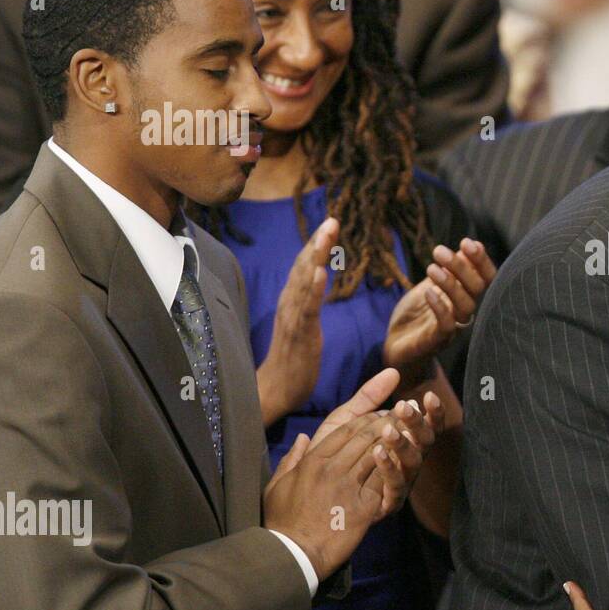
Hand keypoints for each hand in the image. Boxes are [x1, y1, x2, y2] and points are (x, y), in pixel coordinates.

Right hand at [256, 216, 336, 425]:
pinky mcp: (300, 334)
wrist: (276, 390)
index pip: (304, 267)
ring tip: (327, 234)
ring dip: (316, 256)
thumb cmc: (292, 360)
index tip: (330, 223)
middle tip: (332, 219)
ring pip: (304, 281)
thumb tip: (314, 283)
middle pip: (303, 266)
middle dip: (318, 242)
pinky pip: (307, 309)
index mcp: (292, 301)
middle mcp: (289, 304)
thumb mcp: (303, 325)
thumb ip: (307, 303)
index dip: (316, 245)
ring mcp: (293, 318)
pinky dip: (313, 289)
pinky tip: (320, 272)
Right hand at [266, 370, 443, 579]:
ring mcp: (348, 487)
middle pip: (364, 437)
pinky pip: (383, 480)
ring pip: (377, 454)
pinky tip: (406, 458)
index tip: (379, 414)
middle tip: (402, 415)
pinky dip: (396, 466)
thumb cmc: (282, 521)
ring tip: (410, 430)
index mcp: (312, 461)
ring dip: (395, 440)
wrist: (294, 554)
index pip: (344, 430)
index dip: (365, 419)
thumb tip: (302, 438)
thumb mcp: (277, 486)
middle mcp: (331, 469)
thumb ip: (291, 458)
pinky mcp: (363, 506)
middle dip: (386, 423)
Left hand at [382, 239, 496, 380]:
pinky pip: (447, 325)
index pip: (486, 278)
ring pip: (466, 305)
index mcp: (466, 297)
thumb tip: (466, 246)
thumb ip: (448, 270)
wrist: (395, 345)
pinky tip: (428, 292)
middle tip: (439, 251)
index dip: (481, 261)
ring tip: (432, 268)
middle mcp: (465, 313)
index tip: (467, 242)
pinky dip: (440, 307)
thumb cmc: (416, 315)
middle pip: (478, 289)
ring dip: (451, 283)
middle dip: (461, 266)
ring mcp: (453, 328)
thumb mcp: (431, 285)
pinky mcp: (437, 341)